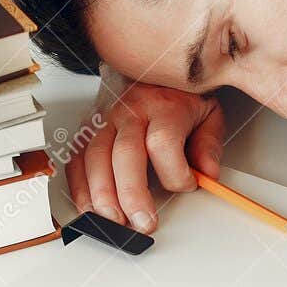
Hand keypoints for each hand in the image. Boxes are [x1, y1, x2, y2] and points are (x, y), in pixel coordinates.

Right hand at [66, 79, 224, 233]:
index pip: (163, 142)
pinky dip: (80, 187)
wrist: (150, 64)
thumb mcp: (207, 113)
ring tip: (115, 221)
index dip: (175, 173)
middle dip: (132, 194)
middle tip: (143, 222)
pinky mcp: (89, 130)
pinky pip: (77, 159)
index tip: (188, 186)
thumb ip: (209, 145)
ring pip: (95, 158)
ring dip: (102, 195)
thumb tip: (207, 174)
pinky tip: (91, 208)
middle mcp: (130, 111)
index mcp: (164, 106)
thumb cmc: (178, 96)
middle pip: (125, 154)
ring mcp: (105, 120)